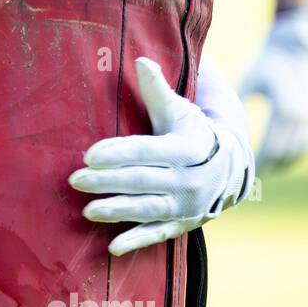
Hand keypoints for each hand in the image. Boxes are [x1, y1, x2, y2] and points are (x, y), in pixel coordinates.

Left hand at [69, 57, 253, 255]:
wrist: (233, 166)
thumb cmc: (194, 132)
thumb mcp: (180, 109)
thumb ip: (157, 89)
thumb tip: (140, 59)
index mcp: (187, 148)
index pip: (146, 151)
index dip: (117, 153)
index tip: (88, 155)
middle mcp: (189, 179)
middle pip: (142, 181)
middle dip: (107, 181)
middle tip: (74, 180)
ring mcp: (187, 204)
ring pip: (148, 209)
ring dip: (117, 211)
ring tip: (88, 210)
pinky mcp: (182, 223)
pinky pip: (158, 234)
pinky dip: (137, 241)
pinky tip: (112, 247)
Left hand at [238, 6, 307, 172]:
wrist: (298, 47)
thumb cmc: (267, 65)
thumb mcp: (250, 82)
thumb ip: (239, 106)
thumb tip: (221, 130)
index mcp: (285, 106)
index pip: (274, 144)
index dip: (261, 160)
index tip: (246, 168)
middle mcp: (304, 113)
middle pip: (287, 150)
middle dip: (271, 165)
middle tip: (252, 176)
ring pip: (301, 149)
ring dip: (285, 162)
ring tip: (266, 171)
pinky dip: (297, 154)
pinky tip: (282, 161)